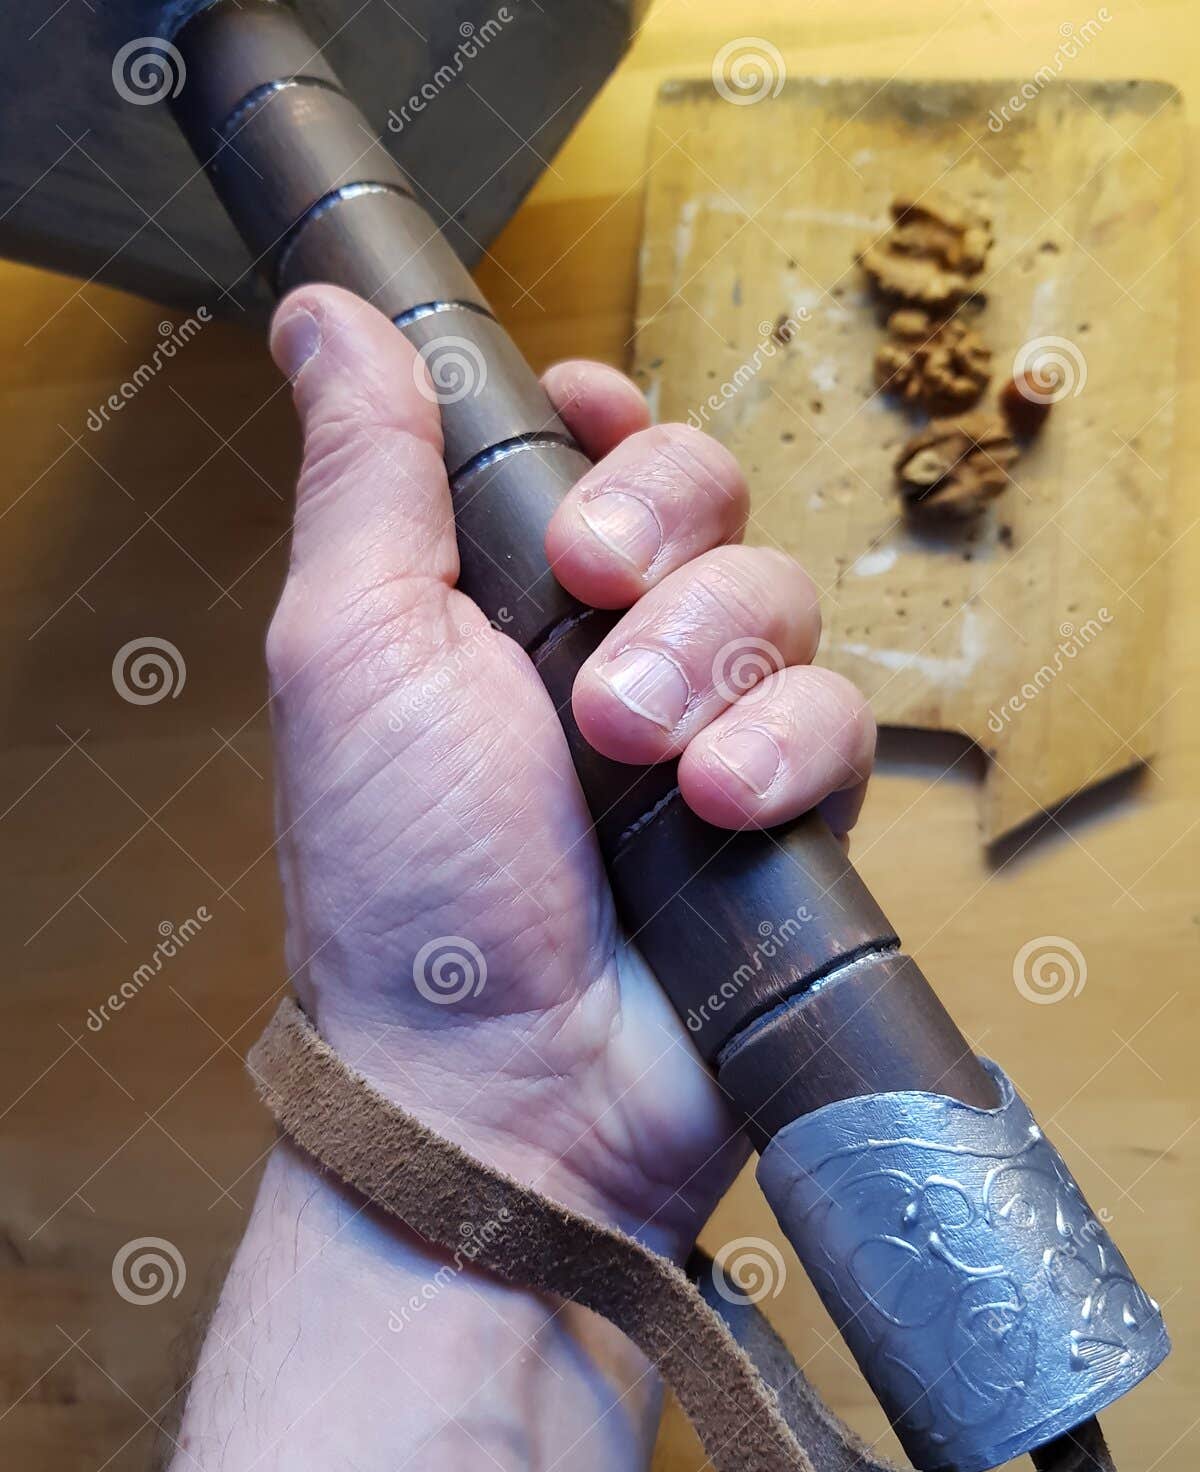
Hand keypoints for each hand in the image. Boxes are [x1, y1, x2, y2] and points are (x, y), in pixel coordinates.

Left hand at [265, 286, 874, 1259]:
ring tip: (631, 750)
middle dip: (660, 527)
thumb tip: (327, 320)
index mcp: (496, 605)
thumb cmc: (402, 889)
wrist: (497, 1094)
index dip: (604, 418)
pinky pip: (840, 717)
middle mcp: (608, 656)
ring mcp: (706, 736)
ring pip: (780, 598)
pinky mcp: (790, 815)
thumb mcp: (351, 650)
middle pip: (704, 497)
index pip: (588, 452)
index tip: (583, 414)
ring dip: (708, 657)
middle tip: (591, 592)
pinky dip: (786, 749)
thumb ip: (363, 475)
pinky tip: (720, 805)